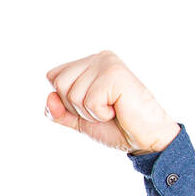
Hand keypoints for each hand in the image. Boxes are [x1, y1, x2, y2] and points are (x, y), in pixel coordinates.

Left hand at [44, 51, 179, 154]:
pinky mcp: (115, 74)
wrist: (144, 138)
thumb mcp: (78, 120)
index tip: (91, 105)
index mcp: (89, 63)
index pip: (53, 77)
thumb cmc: (116, 126)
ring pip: (73, 93)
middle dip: (76, 107)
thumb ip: (57, 111)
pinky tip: (118, 110)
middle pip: (59, 83)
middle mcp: (99, 57)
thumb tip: (49, 97)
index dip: (66, 101)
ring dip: (90, 112)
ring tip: (112, 110)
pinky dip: (100, 114)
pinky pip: (89, 100)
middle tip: (103, 109)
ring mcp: (108, 63)